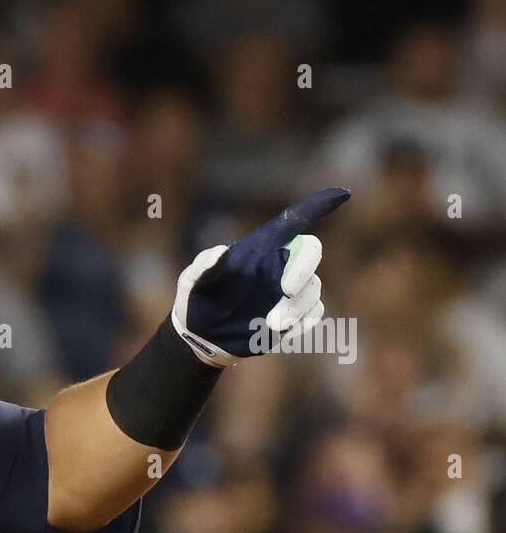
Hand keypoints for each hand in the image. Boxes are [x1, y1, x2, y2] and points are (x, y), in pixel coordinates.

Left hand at [172, 188, 349, 366]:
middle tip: (285, 289)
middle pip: (311, 251)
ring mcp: (289, 292)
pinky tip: (282, 333)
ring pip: (314, 288)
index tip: (341, 195)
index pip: (290, 223)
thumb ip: (203, 266)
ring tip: (271, 323)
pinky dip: (304, 323)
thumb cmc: (196, 300)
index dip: (315, 207)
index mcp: (258, 249)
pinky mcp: (294, 317)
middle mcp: (279, 265)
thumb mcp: (191, 282)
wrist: (201, 337)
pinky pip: (315, 313)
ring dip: (297, 306)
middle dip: (303, 268)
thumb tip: (221, 252)